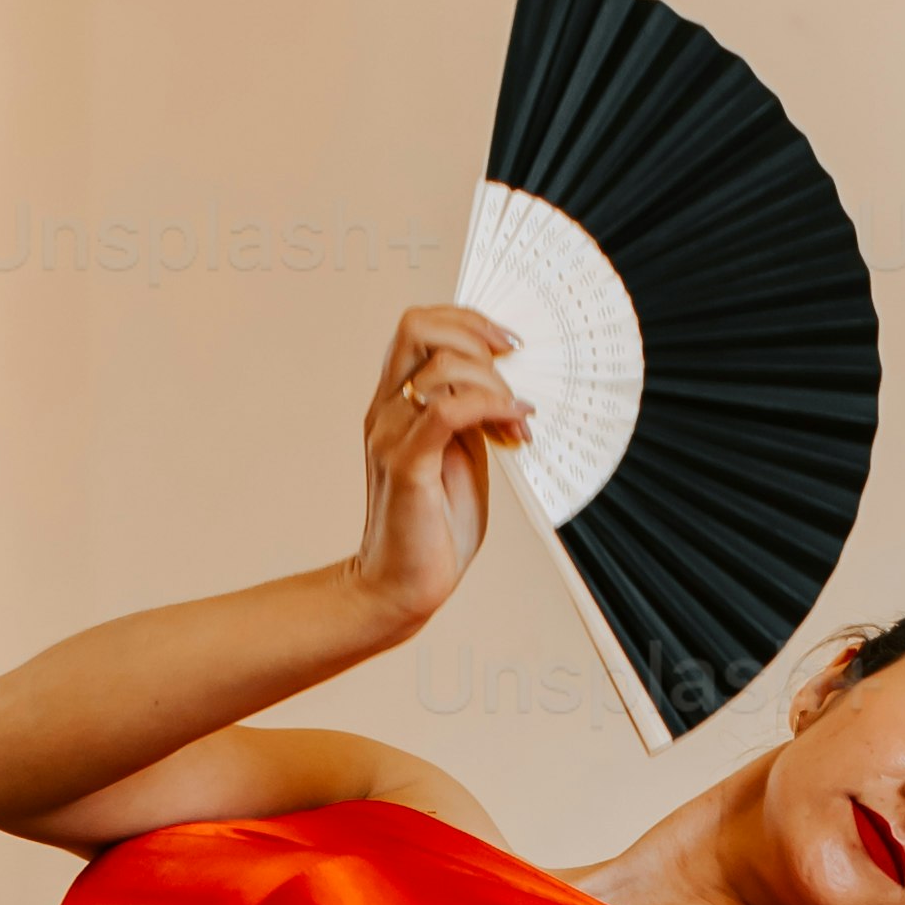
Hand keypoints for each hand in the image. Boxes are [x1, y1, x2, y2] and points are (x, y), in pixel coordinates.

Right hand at [351, 300, 528, 626]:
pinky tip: (513, 428)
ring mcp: (391, 435)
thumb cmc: (433, 526)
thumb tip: (506, 383)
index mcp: (395, 404)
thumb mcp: (461, 454)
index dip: (467, 320)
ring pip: (440, 368)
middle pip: (418, 327)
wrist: (403, 584)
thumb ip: (470, 415)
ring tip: (517, 421)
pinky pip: (447, 411)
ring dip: (493, 384)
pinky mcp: (407, 465)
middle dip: (476, 337)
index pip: (418, 326)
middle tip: (513, 373)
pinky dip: (490, 408)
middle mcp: (386, 411)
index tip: (508, 346)